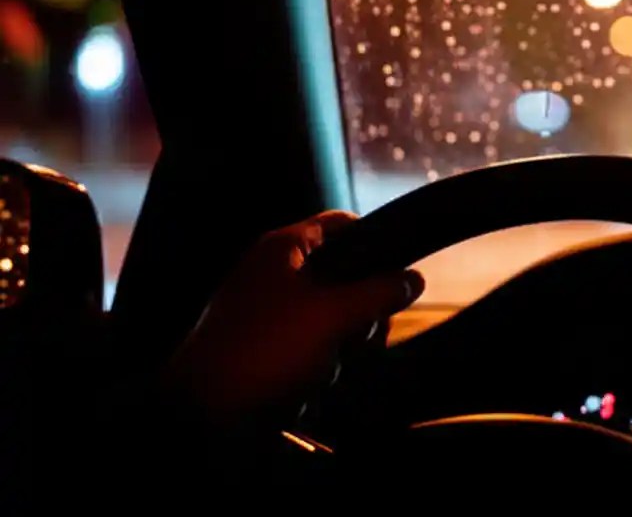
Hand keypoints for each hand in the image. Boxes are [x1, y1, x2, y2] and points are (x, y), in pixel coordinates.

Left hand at [169, 211, 424, 419]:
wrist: (207, 416)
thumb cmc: (267, 350)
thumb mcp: (334, 315)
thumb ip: (380, 292)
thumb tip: (415, 279)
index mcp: (284, 249)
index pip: (343, 224)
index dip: (376, 242)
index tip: (398, 274)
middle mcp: (276, 274)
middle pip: (347, 277)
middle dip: (361, 311)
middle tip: (359, 334)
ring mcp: (270, 314)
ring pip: (335, 319)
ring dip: (341, 347)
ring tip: (324, 367)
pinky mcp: (269, 351)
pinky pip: (314, 349)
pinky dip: (319, 367)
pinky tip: (309, 384)